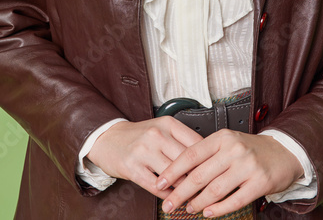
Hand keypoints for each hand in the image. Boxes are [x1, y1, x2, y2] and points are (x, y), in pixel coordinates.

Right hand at [86, 117, 203, 198]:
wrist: (108, 138)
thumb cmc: (139, 136)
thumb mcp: (162, 129)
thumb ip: (182, 140)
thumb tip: (207, 159)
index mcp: (168, 124)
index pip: (197, 143)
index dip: (208, 160)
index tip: (215, 172)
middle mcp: (156, 135)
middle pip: (187, 161)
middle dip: (198, 177)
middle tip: (208, 188)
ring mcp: (143, 151)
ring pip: (174, 176)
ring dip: (184, 189)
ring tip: (192, 196)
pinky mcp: (132, 168)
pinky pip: (156, 187)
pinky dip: (167, 195)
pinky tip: (172, 198)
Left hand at [156, 130, 303, 216]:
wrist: (284, 152)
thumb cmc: (250, 149)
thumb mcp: (227, 143)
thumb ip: (206, 155)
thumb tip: (179, 175)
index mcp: (221, 138)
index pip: (190, 154)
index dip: (173, 171)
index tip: (160, 183)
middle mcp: (233, 150)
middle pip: (199, 175)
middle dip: (180, 193)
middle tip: (168, 204)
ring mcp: (247, 166)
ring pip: (215, 190)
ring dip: (198, 203)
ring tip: (188, 209)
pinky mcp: (259, 182)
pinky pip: (234, 200)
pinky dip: (219, 209)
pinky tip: (209, 213)